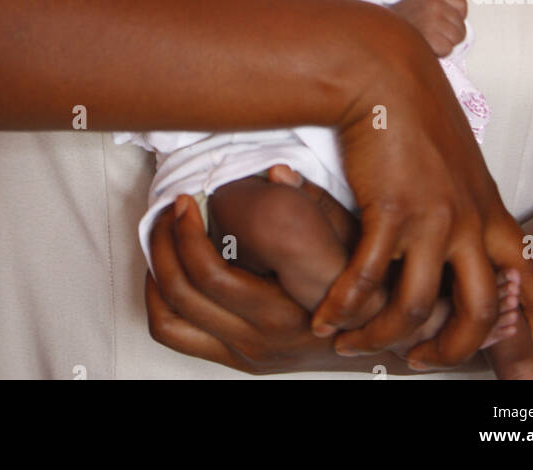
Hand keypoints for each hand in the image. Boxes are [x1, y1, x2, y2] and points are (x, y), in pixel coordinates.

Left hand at [145, 189, 379, 373]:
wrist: (377, 341)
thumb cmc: (366, 284)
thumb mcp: (352, 239)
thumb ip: (316, 204)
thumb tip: (276, 171)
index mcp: (284, 309)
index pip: (211, 275)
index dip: (187, 233)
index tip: (186, 201)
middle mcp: (260, 338)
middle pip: (182, 293)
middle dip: (163, 243)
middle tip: (167, 210)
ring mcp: (247, 354)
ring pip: (170, 320)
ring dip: (155, 274)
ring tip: (161, 238)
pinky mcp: (238, 361)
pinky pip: (177, 337)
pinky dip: (160, 303)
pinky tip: (167, 271)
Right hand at [313, 15, 532, 366]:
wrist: (383, 67)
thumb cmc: (413, 102)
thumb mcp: (455, 154)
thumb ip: (462, 190)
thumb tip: (453, 212)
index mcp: (489, 208)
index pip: (528, 278)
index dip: (524, 319)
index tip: (510, 339)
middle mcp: (469, 220)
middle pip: (480, 313)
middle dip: (450, 350)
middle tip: (420, 359)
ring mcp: (433, 217)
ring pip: (416, 306)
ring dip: (381, 335)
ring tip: (354, 343)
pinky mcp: (391, 209)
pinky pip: (366, 278)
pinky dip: (342, 305)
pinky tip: (325, 316)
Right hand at [392, 0, 468, 57]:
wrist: (380, 31)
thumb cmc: (400, 20)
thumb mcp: (419, 0)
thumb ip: (439, 4)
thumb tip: (457, 18)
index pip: (462, 6)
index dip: (455, 18)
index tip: (444, 22)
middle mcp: (435, 5)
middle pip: (461, 26)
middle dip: (450, 34)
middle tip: (433, 34)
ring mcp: (434, 21)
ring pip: (456, 38)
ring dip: (445, 44)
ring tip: (429, 40)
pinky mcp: (432, 37)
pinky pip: (448, 49)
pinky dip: (439, 52)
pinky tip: (427, 46)